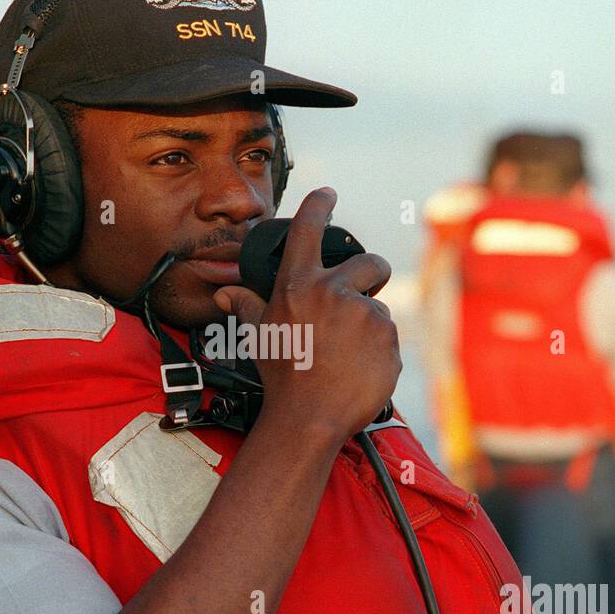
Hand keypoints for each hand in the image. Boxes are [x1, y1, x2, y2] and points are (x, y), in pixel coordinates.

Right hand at [212, 188, 400, 446]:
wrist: (309, 419)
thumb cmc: (282, 378)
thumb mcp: (260, 336)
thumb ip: (248, 306)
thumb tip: (224, 292)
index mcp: (298, 286)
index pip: (308, 229)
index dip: (319, 205)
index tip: (328, 194)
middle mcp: (333, 292)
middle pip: (370, 262)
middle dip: (373, 273)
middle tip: (365, 295)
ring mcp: (365, 315)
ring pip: (379, 308)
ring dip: (369, 326)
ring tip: (348, 355)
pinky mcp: (389, 340)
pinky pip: (390, 338)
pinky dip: (379, 352)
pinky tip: (359, 370)